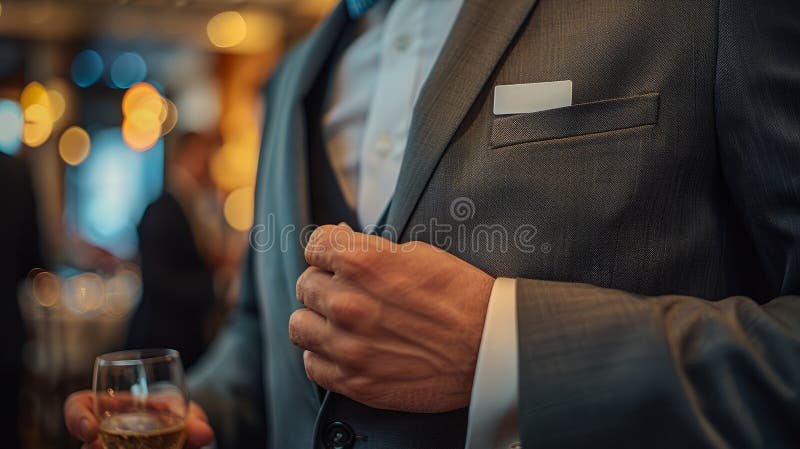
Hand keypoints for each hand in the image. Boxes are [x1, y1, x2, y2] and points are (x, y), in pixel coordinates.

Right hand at [64, 390, 213, 448]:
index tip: (90, 429)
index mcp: (110, 407)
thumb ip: (194, 420)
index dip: (77, 417)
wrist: (183, 432)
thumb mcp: (185, 412)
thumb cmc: (175, 415)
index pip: (78, 407)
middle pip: (86, 445)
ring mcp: (111, 447)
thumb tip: (204, 433)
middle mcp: (103, 433)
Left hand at [290, 224, 494, 412]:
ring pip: (299, 325)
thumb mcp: (418, 253)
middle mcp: (347, 303)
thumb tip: (335, 239)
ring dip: (316, 320)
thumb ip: (369, 247)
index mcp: (362, 263)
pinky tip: (345, 349)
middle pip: (305, 285)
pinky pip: (312, 365)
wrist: (492, 348)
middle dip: (323, 284)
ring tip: (340, 322)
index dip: (327, 250)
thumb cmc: (462, 297)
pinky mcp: (355, 381)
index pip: (314, 246)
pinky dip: (323, 356)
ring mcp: (348, 346)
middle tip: (346, 291)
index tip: (335, 259)